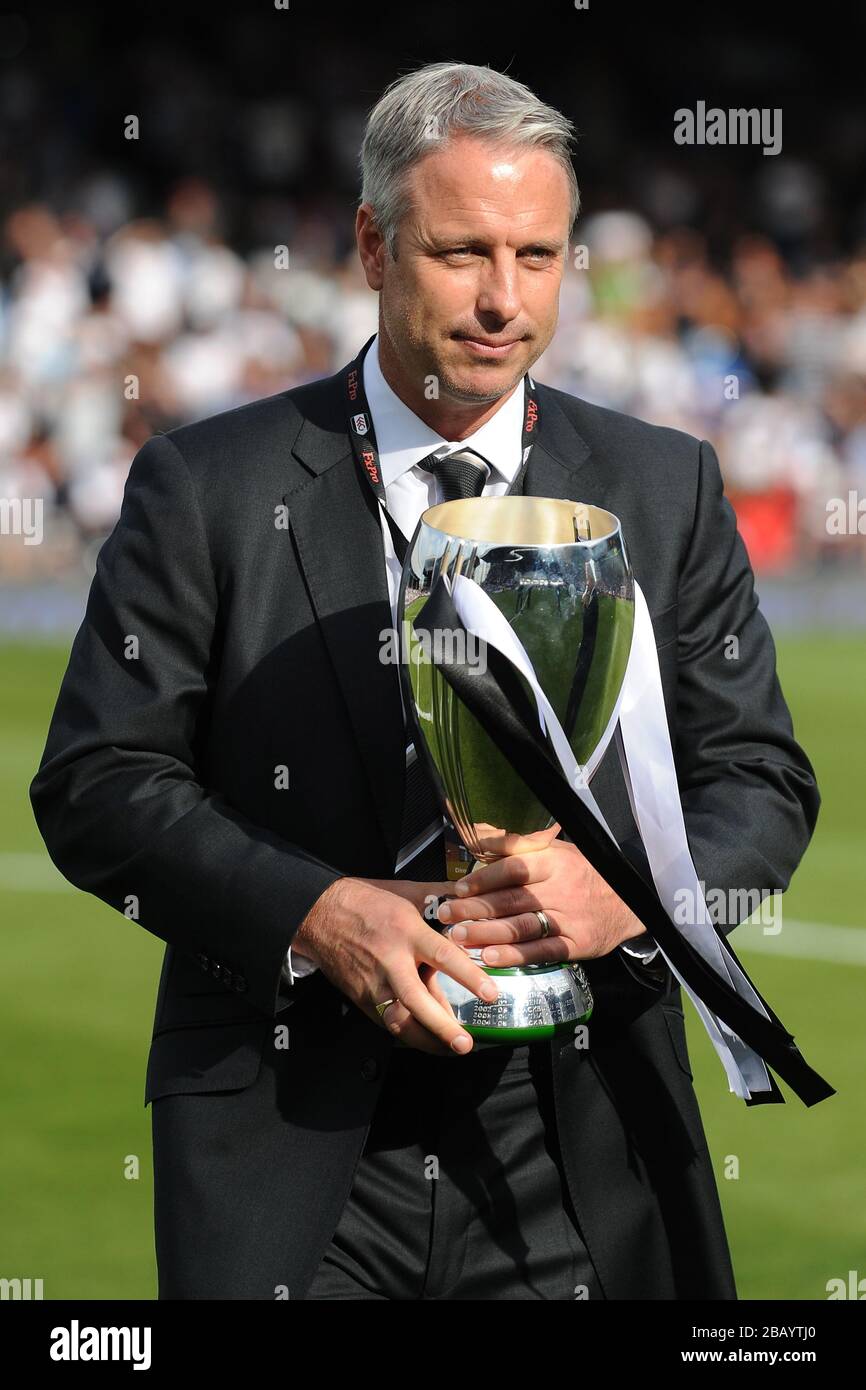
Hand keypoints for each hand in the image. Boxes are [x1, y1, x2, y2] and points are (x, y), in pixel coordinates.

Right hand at [292, 876, 497, 1055]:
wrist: (319, 914)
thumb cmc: (365, 901)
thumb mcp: (406, 891)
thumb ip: (440, 898)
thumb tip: (472, 899)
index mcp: (406, 931)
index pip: (443, 956)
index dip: (468, 976)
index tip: (489, 994)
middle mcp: (390, 961)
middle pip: (417, 1000)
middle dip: (442, 1027)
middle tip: (465, 1043)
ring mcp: (373, 983)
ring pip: (399, 1020)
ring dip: (426, 1040)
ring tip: (450, 1050)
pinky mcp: (362, 998)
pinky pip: (387, 1022)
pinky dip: (408, 1035)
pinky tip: (427, 1041)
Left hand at [435, 827, 648, 966]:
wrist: (629, 902)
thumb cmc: (584, 873)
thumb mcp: (558, 851)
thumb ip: (519, 847)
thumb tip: (480, 835)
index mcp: (555, 862)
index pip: (514, 868)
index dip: (483, 879)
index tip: (458, 888)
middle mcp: (561, 889)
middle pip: (512, 899)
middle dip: (474, 909)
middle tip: (446, 916)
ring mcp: (569, 918)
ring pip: (522, 926)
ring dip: (487, 933)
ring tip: (459, 937)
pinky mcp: (576, 944)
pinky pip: (541, 951)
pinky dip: (515, 955)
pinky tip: (490, 957)